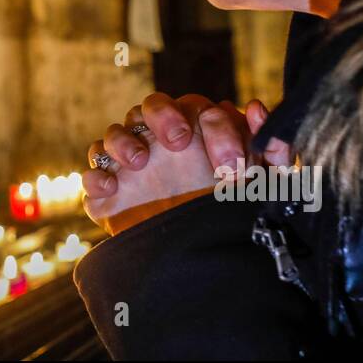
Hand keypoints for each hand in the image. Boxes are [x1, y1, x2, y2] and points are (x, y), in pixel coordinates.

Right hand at [81, 94, 287, 234]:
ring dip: (123, 141)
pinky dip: (96, 174)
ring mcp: (130, 163)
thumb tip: (259, 109)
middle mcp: (159, 140)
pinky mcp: (108, 189)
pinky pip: (92, 170)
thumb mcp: (261, 187)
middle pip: (152, 105)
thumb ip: (270, 153)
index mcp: (195, 131)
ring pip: (115, 131)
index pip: (199, 109)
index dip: (216, 128)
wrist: (195, 257)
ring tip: (139, 162)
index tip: (231, 162)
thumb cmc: (227, 212)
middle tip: (178, 140)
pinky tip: (111, 187)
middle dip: (163, 115)